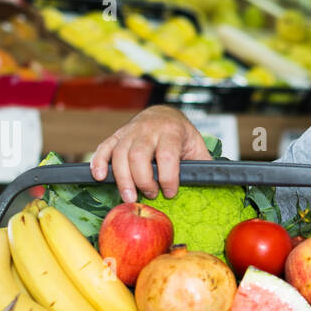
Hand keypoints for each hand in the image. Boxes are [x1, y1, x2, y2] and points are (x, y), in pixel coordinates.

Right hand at [89, 105, 212, 201]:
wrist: (163, 114)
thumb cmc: (180, 134)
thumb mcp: (196, 145)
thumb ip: (202, 163)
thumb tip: (211, 184)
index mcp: (171, 131)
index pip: (167, 155)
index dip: (168, 177)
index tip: (171, 192)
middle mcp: (148, 130)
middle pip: (139, 156)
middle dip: (143, 180)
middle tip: (150, 195)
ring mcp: (130, 131)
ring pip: (120, 154)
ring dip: (122, 178)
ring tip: (129, 197)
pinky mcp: (117, 135)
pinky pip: (104, 147)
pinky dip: (99, 162)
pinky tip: (100, 177)